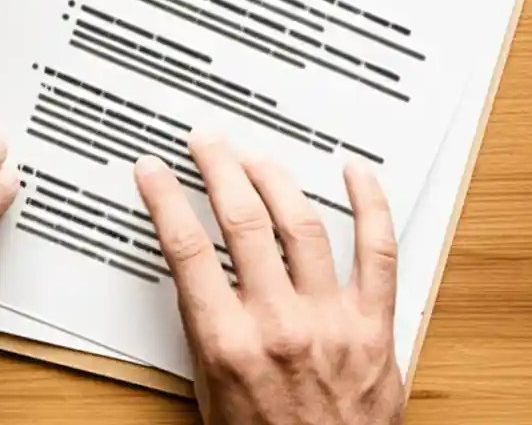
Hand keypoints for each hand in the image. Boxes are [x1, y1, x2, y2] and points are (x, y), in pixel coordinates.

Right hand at [135, 132, 402, 424]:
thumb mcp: (209, 389)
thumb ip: (205, 325)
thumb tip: (194, 268)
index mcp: (228, 342)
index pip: (187, 248)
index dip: (164, 199)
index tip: (154, 171)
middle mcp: (278, 325)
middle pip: (242, 222)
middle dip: (219, 169)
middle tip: (207, 142)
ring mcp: (330, 322)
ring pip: (301, 226)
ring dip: (276, 178)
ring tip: (258, 154)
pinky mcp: (374, 327)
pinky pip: (378, 254)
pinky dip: (370, 207)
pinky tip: (355, 174)